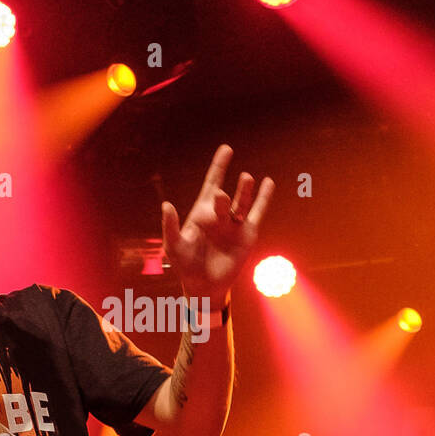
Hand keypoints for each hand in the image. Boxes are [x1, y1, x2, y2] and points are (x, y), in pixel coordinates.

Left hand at [160, 145, 273, 302]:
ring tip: (246, 178)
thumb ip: (171, 226)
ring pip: (243, 202)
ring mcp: (234, 224)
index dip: (219, 167)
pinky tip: (268, 183)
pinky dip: (263, 199)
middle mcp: (220, 215)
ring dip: (245, 191)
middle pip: (226, 197)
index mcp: (202, 212)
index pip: (212, 184)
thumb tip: (166, 205)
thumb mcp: (174, 246)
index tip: (227, 150)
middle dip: (226, 194)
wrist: (204, 285)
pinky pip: (257, 213)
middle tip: (221, 197)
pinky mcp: (247, 235)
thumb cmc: (185, 264)